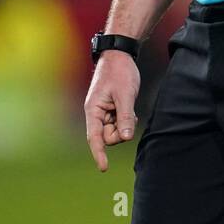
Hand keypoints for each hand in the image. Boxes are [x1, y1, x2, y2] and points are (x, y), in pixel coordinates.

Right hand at [83, 50, 139, 170]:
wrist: (119, 55)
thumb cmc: (119, 72)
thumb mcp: (125, 94)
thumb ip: (125, 116)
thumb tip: (126, 137)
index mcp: (93, 110)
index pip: (95, 137)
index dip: (99, 153)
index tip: (104, 168)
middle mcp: (96, 114)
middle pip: (108, 137)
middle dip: (120, 132)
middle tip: (129, 116)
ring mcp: (104, 112)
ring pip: (115, 131)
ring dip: (124, 125)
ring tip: (129, 107)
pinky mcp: (112, 110)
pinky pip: (119, 124)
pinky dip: (126, 120)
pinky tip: (130, 109)